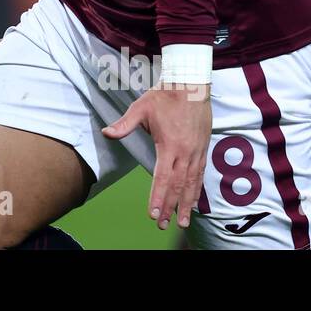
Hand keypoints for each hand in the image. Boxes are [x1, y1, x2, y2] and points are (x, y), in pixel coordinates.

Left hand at [103, 82, 211, 230]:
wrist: (191, 84)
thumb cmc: (164, 96)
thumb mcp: (141, 108)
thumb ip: (124, 124)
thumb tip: (106, 132)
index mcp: (169, 145)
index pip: (162, 178)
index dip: (158, 198)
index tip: (153, 214)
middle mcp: (185, 153)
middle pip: (178, 186)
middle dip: (171, 208)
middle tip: (163, 225)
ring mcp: (196, 152)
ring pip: (192, 184)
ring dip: (187, 205)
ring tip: (183, 222)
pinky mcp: (203, 149)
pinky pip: (201, 175)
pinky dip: (197, 191)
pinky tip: (194, 202)